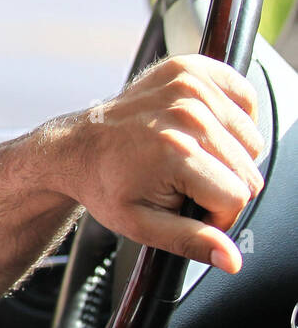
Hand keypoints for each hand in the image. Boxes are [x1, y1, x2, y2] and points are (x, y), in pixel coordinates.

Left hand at [47, 54, 264, 272]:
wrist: (77, 145)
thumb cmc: (104, 183)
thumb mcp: (140, 224)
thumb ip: (191, 242)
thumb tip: (232, 259)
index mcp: (175, 152)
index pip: (238, 196)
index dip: (216, 213)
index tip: (186, 207)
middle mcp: (186, 113)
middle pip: (248, 168)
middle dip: (221, 184)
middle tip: (180, 181)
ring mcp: (188, 86)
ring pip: (250, 138)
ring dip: (226, 152)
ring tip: (185, 154)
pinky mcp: (190, 68)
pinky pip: (244, 96)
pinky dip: (231, 116)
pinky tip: (199, 128)